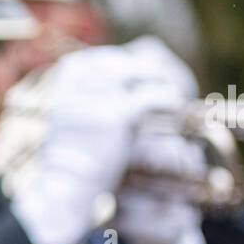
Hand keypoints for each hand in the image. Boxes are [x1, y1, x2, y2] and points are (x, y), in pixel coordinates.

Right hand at [10, 36, 198, 243]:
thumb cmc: (72, 152)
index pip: (110, 58)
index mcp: (69, 71)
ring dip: (162, 83)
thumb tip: (126, 70)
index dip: (133, 67)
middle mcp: (83, 77)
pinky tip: (176, 108)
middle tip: (167, 86)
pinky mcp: (120, 114)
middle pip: (130, 63)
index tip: (146, 79)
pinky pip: (155, 97)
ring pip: (146, 75)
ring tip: (174, 97)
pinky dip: (169, 101)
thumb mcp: (74, 109)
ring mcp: (101, 94)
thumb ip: (94, 88)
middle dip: (151, 74)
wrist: (67, 185)